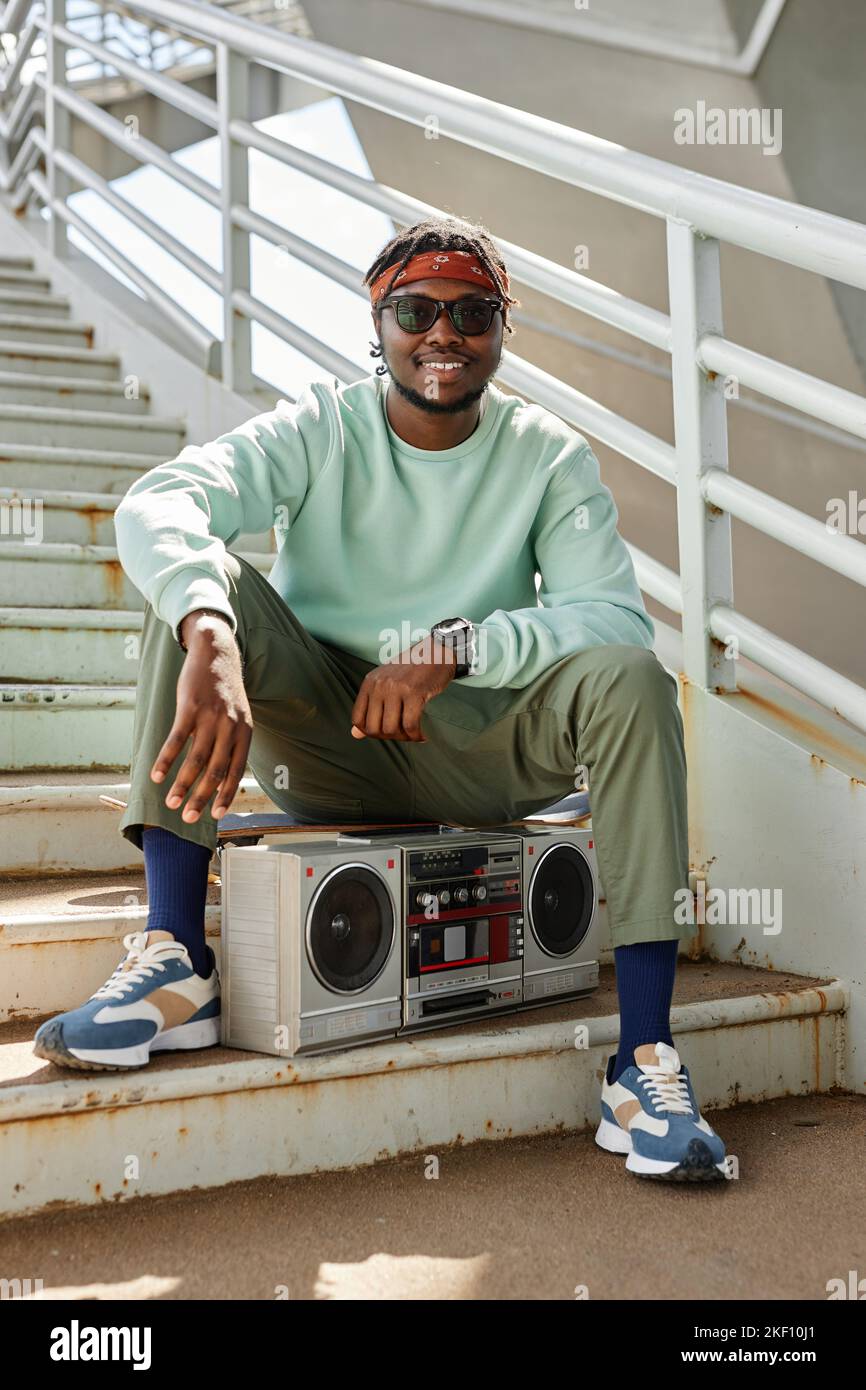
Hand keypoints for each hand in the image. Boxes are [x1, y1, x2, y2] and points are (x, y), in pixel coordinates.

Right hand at [150, 610, 252, 821]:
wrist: (216, 652)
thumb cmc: (225, 690)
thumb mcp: (238, 715)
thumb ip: (232, 743)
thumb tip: (222, 776)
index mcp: (245, 732)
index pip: (236, 771)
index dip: (226, 795)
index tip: (216, 816)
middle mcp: (230, 727)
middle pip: (215, 770)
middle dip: (201, 798)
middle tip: (187, 818)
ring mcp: (210, 717)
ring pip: (195, 759)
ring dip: (181, 785)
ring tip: (170, 803)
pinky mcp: (189, 707)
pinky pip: (175, 740)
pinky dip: (165, 760)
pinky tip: (156, 776)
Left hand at [350, 634, 456, 740]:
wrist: (437, 651)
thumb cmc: (412, 667)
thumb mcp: (385, 683)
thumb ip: (370, 707)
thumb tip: (355, 734)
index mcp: (370, 683)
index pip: (357, 719)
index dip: (369, 733)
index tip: (384, 733)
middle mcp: (380, 685)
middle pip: (374, 728)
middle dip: (388, 738)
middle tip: (401, 736)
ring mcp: (396, 689)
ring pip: (391, 729)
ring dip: (403, 738)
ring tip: (412, 735)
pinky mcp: (415, 693)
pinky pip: (410, 725)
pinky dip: (416, 736)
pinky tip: (421, 735)